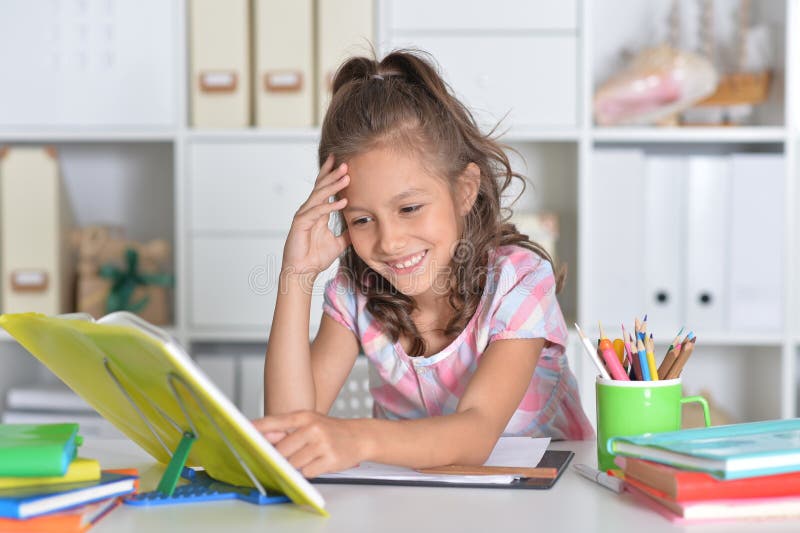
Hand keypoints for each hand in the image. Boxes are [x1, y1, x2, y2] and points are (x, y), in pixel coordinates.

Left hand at [252, 411, 365, 477]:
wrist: (360, 436)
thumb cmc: (330, 430)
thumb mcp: (309, 423)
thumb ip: (285, 429)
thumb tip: (262, 434)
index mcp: (305, 417)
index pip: (275, 421)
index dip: (258, 428)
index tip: (243, 431)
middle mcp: (313, 428)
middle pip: (282, 450)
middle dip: (281, 457)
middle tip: (288, 455)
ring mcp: (322, 444)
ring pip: (294, 464)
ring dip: (297, 465)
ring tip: (309, 457)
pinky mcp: (330, 459)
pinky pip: (308, 473)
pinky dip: (309, 471)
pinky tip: (318, 462)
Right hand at [282, 155, 350, 278]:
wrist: (303, 272)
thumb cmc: (316, 258)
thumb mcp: (339, 243)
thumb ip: (347, 233)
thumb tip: (361, 227)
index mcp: (317, 212)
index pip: (324, 189)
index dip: (331, 175)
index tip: (341, 162)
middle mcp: (310, 210)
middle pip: (321, 186)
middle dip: (333, 174)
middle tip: (345, 163)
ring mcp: (304, 215)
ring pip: (319, 195)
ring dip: (333, 185)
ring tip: (346, 176)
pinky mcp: (300, 224)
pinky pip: (317, 211)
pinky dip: (330, 206)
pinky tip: (342, 202)